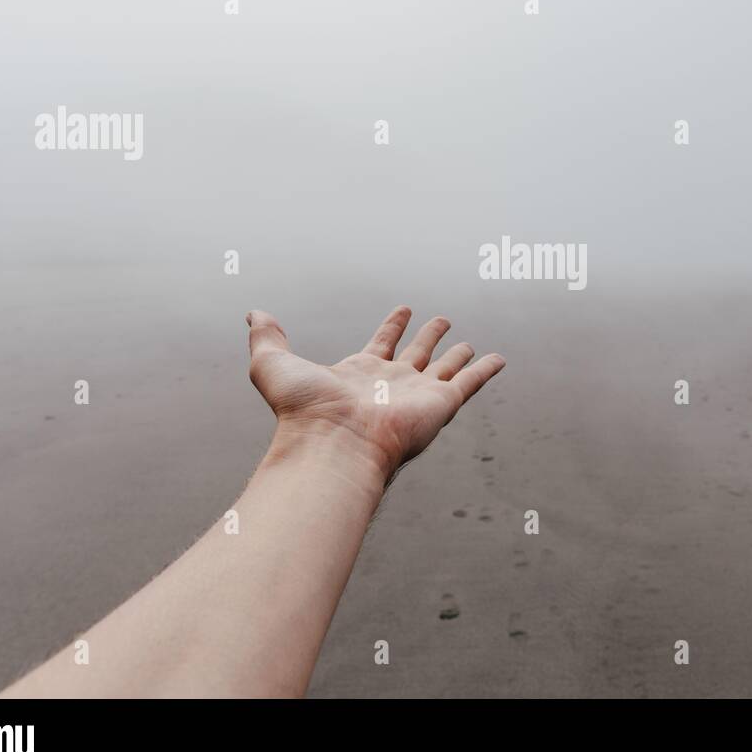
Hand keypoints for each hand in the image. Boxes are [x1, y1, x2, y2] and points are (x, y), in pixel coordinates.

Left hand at [245, 306, 505, 481]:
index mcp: (361, 373)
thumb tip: (252, 313)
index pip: (382, 343)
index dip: (393, 325)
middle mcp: (392, 383)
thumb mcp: (273, 365)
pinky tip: (499, 359)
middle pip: (416, 354)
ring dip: (457, 355)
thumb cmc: (302, 411)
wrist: (332, 443)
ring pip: (444, 368)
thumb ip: (266, 337)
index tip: (403, 309)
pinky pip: (469, 382)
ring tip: (469, 343)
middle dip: (428, 336)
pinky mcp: (440, 404)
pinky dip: (485, 370)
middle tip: (442, 320)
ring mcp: (417, 394)